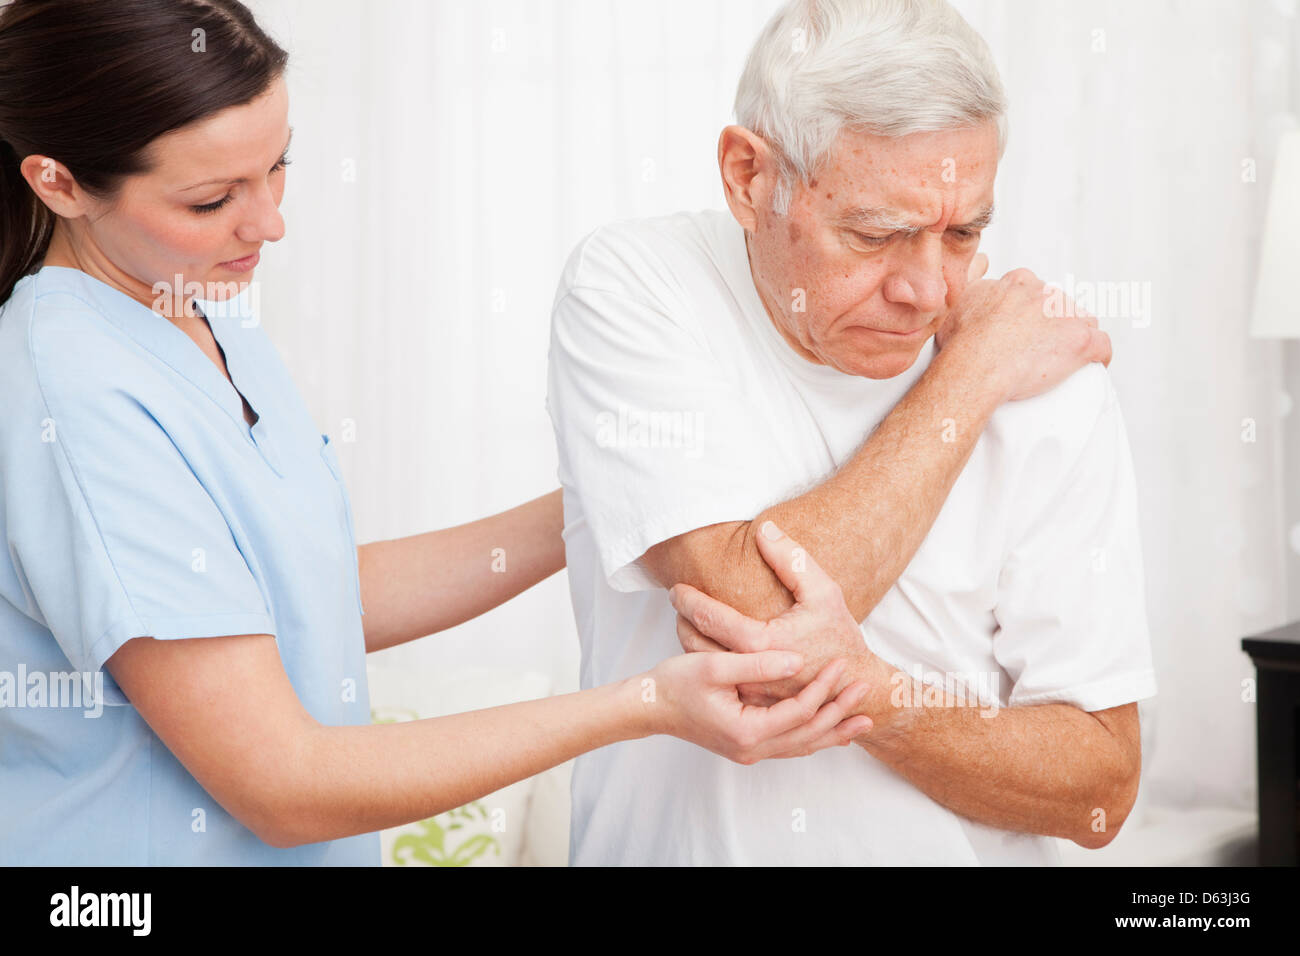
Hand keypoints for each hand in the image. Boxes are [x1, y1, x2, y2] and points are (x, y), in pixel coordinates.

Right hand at [645, 652, 871, 763]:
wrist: (649, 707)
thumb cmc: (675, 683)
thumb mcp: (715, 667)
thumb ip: (758, 665)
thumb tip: (798, 661)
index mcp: (747, 731)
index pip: (799, 712)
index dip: (824, 688)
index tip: (841, 664)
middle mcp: (752, 748)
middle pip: (809, 734)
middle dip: (839, 712)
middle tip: (865, 689)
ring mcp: (750, 751)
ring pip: (803, 745)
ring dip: (833, 730)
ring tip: (863, 719)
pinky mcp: (747, 745)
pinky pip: (789, 745)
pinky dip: (813, 736)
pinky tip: (830, 730)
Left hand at [670, 521, 883, 708]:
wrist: (855, 684)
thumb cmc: (840, 636)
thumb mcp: (824, 592)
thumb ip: (792, 560)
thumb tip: (764, 529)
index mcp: (763, 644)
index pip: (710, 619)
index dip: (689, 601)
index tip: (676, 589)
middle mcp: (751, 673)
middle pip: (696, 645)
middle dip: (682, 621)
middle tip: (677, 603)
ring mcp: (750, 692)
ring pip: (705, 667)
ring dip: (689, 642)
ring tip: (687, 622)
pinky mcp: (752, 704)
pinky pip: (719, 682)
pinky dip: (707, 663)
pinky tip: (706, 647)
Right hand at [935, 255, 1111, 402]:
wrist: (976, 366)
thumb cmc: (964, 344)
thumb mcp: (959, 304)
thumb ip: (975, 292)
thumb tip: (981, 289)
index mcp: (1019, 282)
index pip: (1036, 291)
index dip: (1033, 311)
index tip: (1025, 328)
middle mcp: (1045, 293)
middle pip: (1060, 306)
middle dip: (1054, 324)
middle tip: (1039, 348)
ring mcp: (1066, 315)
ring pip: (1083, 321)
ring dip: (1076, 337)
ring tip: (1061, 360)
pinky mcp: (1081, 340)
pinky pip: (1103, 345)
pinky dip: (1099, 356)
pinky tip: (1091, 365)